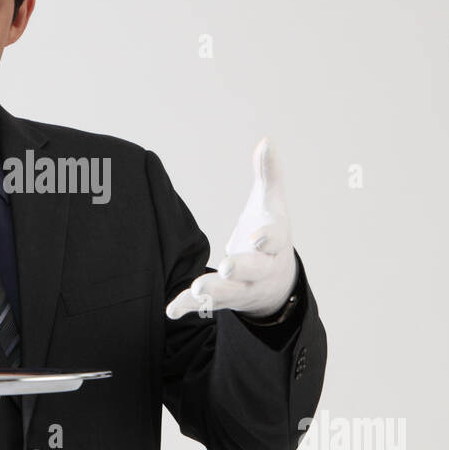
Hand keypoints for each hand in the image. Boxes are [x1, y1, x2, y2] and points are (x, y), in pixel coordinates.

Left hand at [166, 137, 297, 319]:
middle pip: (254, 270)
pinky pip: (207, 306)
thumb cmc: (269, 234)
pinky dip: (188, 307)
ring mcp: (243, 287)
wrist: (277, 283)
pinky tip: (171, 309)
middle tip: (228, 263)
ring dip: (214, 291)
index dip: (267, 239)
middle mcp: (261, 269)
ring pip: (230, 292)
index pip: (275, 241)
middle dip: (242, 268)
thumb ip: (268, 174)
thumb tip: (266, 140)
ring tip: (197, 289)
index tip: (257, 238)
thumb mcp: (272, 204)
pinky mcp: (224, 300)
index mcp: (275, 242)